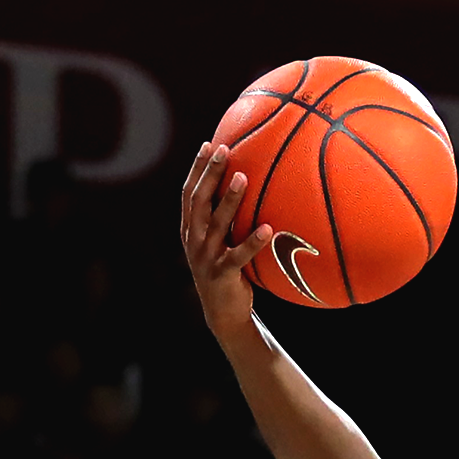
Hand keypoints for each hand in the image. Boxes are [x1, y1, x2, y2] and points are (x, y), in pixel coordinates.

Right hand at [180, 142, 272, 334]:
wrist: (223, 314)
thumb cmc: (229, 272)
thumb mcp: (223, 243)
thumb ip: (229, 220)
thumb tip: (253, 190)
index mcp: (191, 230)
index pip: (190, 193)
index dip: (198, 169)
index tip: (210, 144)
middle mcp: (194, 240)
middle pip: (198, 200)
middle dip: (210, 173)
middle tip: (224, 150)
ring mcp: (205, 258)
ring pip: (216, 223)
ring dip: (230, 199)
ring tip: (244, 177)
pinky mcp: (222, 275)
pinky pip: (238, 256)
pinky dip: (252, 242)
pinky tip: (268, 229)